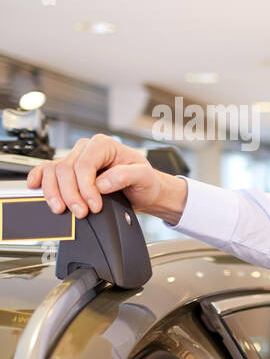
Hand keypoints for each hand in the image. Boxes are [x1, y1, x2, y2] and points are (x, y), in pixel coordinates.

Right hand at [27, 134, 186, 223]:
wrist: (142, 190)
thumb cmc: (144, 181)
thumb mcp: (144, 176)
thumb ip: (125, 176)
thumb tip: (101, 183)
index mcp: (103, 145)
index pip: (84, 165)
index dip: (85, 187)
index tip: (93, 205)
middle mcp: (86, 149)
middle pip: (66, 169)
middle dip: (71, 194)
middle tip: (81, 213)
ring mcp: (75, 159)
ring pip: (53, 171)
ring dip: (54, 193)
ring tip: (62, 210)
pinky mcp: (69, 172)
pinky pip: (46, 171)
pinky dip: (39, 179)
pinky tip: (36, 188)